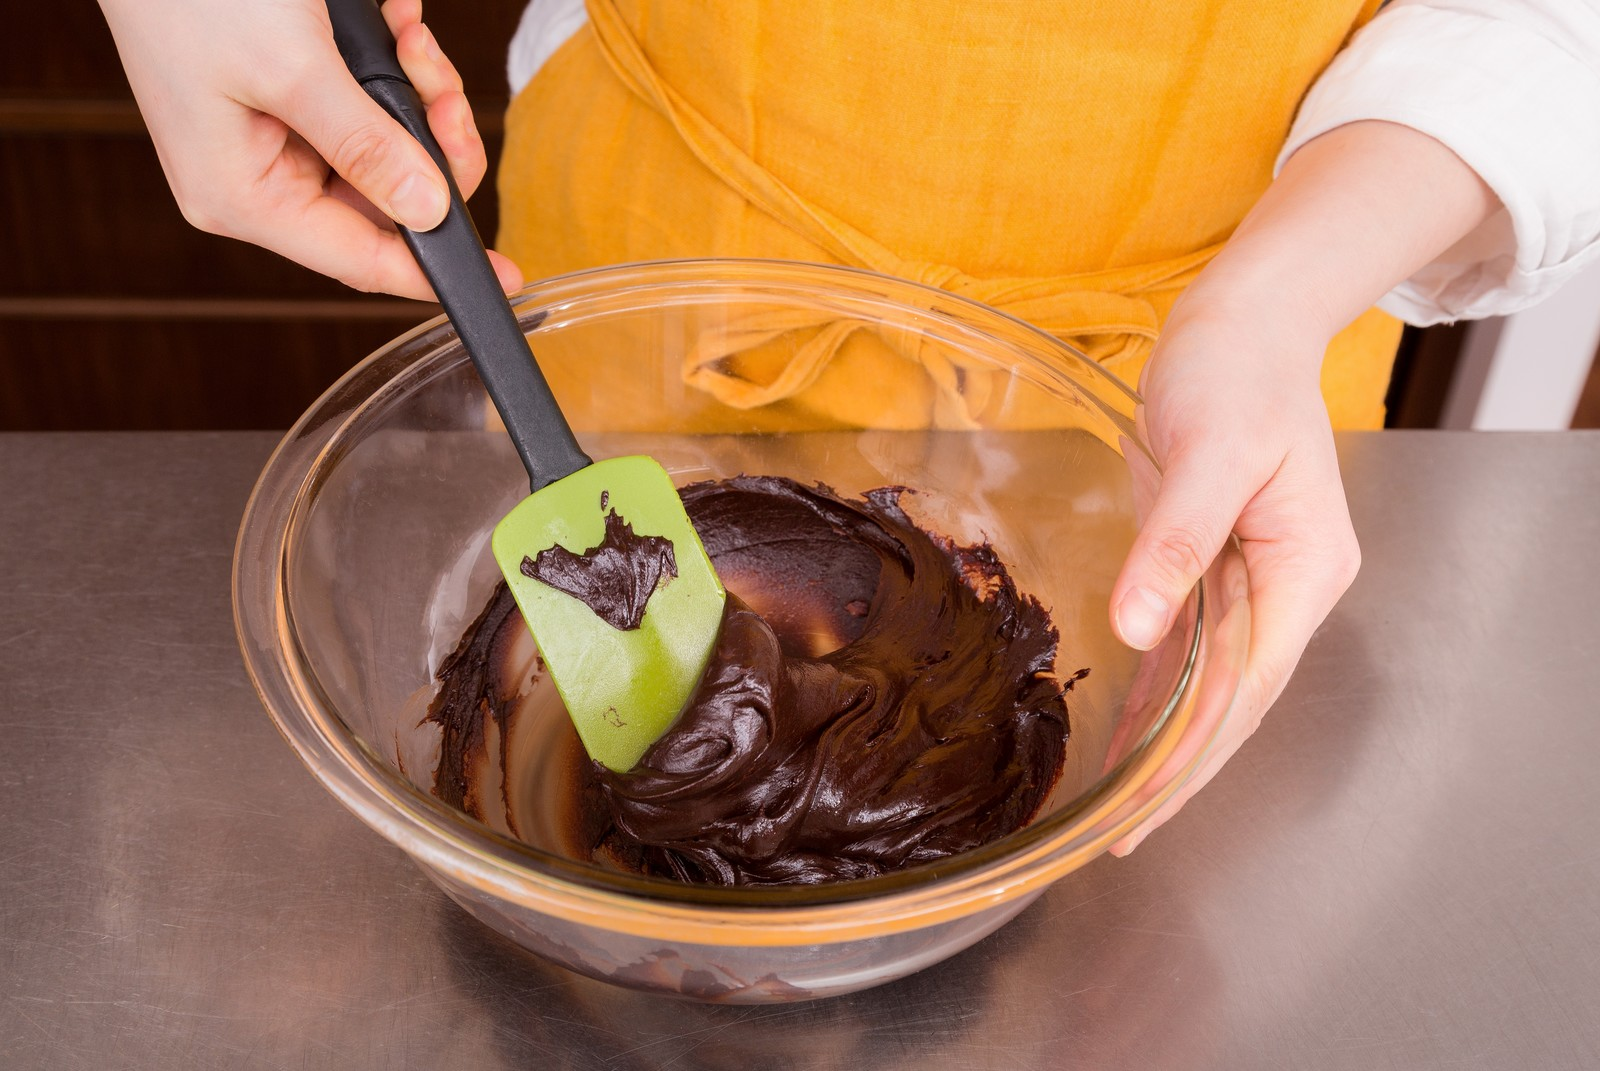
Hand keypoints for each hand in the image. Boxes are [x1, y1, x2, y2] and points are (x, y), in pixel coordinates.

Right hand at [99, 0, 522, 299]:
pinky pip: (368, 109)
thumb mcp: (292, 70)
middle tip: (444, 92)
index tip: (505, 274)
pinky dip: (395, 69)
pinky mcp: (290, 102)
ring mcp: (274, 143)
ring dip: (418, 96)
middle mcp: (258, 183)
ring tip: (414, 42)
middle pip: (387, 205)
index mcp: (243, 199)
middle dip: (433, 146)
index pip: (361, 260)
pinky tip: (397, 25)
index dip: (436, 268)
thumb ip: (367, 147)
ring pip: (388, 153)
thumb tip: (428, 210)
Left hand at [1103, 121, 1496, 853]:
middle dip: (1180, 769)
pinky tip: (1125, 727)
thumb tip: (1142, 631)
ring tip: (1118, 805)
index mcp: (1301, 570)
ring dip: (1164, 742)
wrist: (1240, 322)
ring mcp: (1250, 579)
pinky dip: (1155, 692)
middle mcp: (1283, 587)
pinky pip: (1184, 646)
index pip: (1245, 687)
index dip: (1194, 753)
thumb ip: (1173, 543)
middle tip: (1123, 834)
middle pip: (1231, 701)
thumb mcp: (1207, 452)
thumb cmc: (1235, 372)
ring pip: (1207, 684)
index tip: (1147, 805)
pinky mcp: (1211, 563)